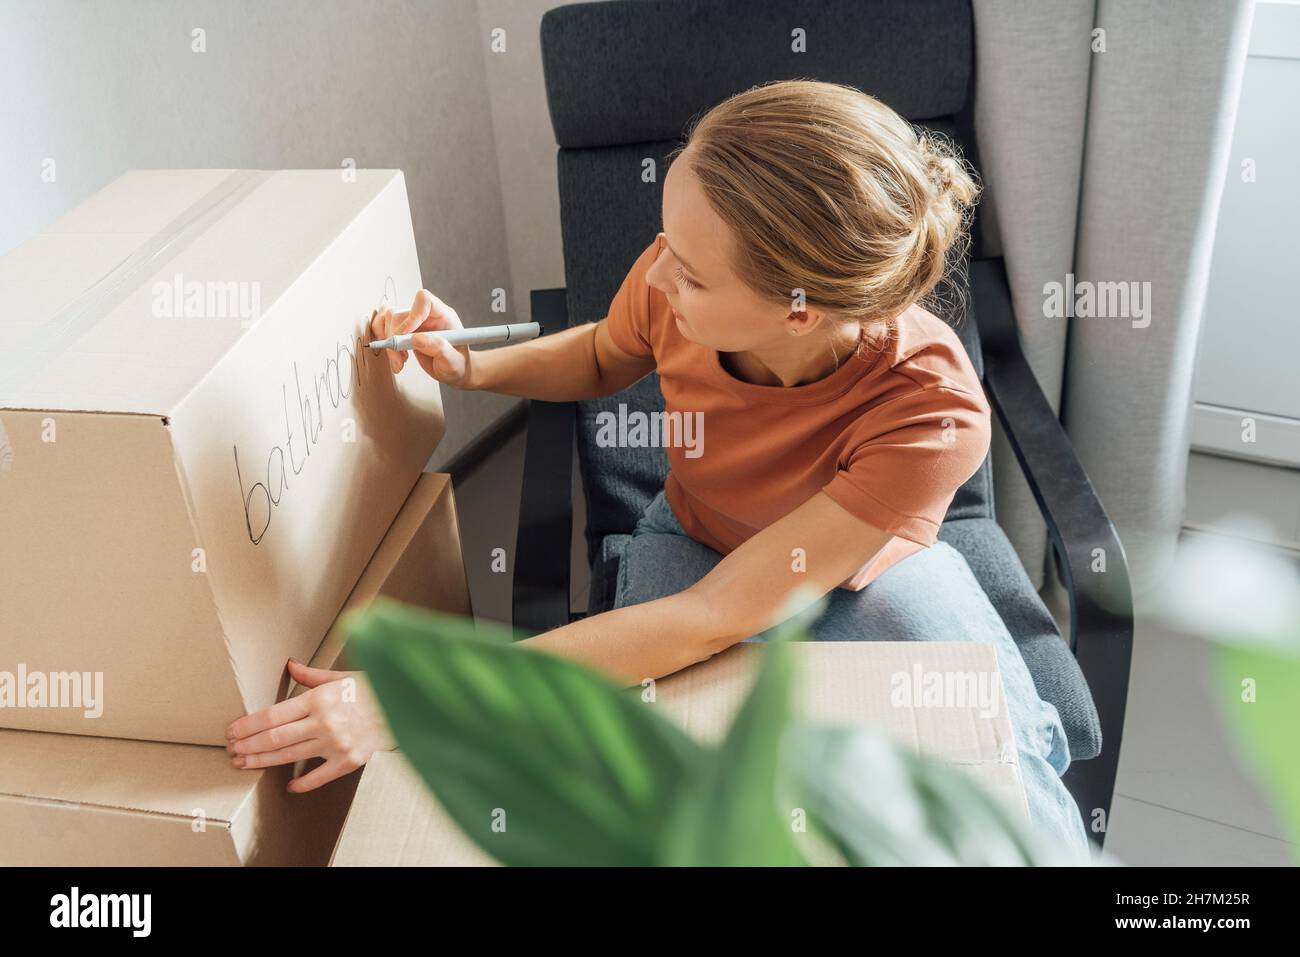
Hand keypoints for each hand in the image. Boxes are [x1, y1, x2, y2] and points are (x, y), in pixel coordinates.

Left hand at [225, 659, 395, 792]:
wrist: (406, 705)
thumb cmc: (374, 689)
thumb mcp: (341, 677)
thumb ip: (312, 675)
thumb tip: (290, 664)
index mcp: (319, 699)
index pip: (272, 715)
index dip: (248, 725)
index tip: (233, 731)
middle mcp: (323, 722)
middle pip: (274, 738)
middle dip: (248, 745)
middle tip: (232, 750)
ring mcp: (335, 744)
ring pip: (288, 756)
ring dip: (263, 761)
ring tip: (245, 763)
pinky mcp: (348, 761)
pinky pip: (318, 777)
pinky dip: (301, 783)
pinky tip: (289, 786)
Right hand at [371, 289, 474, 387]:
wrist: (454, 371)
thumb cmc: (457, 364)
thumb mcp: (454, 362)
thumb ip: (439, 349)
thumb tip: (416, 339)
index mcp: (443, 316)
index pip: (425, 300)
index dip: (412, 315)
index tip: (407, 336)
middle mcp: (427, 315)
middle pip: (401, 314)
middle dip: (396, 338)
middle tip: (401, 359)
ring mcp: (414, 321)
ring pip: (389, 318)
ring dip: (389, 341)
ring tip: (399, 360)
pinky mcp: (403, 329)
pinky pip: (383, 323)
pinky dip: (382, 338)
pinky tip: (393, 354)